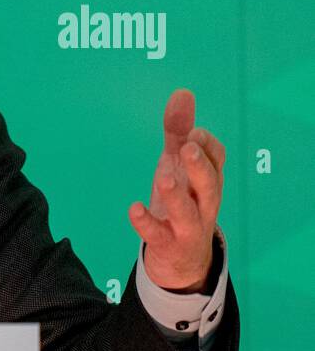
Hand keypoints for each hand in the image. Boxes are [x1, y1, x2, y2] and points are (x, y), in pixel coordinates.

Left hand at [128, 89, 224, 292]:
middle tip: (189, 146)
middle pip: (210, 185)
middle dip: (201, 166)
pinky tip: (134, 208)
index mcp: (207, 181)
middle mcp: (203, 203)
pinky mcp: (168, 244)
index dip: (208, 147)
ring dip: (177, 194)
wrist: (182, 258)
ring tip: (164, 177)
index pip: (217, 162)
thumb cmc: (182, 201)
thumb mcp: (177, 165)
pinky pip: (159, 235)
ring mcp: (188, 226)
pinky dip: (146, 223)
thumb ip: (178, 131)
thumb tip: (183, 92)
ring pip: (189, 211)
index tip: (193, 132)